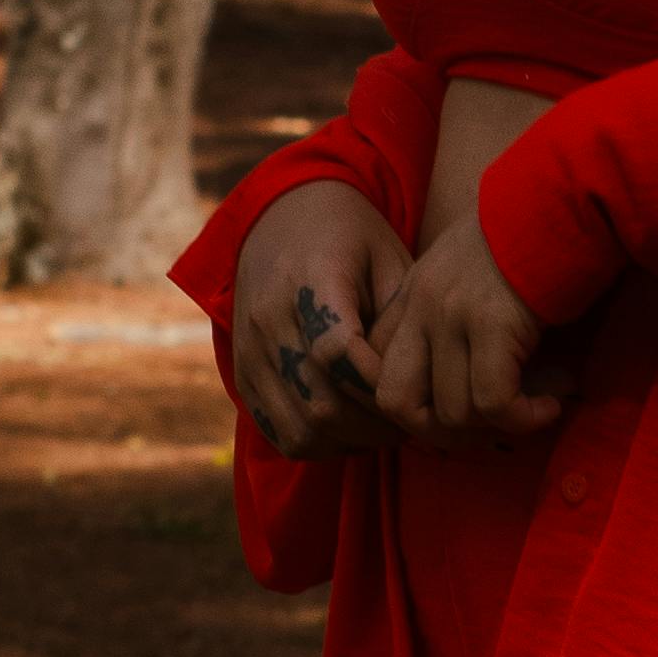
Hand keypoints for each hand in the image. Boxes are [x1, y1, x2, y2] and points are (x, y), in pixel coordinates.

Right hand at [228, 182, 406, 458]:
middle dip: (374, 425)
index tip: (412, 386)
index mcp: (310, 281)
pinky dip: (316, 442)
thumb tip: (416, 383)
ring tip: (378, 427)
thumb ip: (402, 316)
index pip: (338, 354)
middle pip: (322, 404)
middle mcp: (270, 318)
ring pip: (299, 429)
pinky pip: (277, 431)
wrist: (282, 214)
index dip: (380, 384)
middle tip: (408, 420)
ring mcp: (250, 350)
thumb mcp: (389, 255)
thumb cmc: (352, 238)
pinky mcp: (242, 371)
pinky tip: (347, 426)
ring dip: (347, 441)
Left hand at [372, 207, 563, 438]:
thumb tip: (474, 387)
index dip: (414, 408)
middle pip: (397, 403)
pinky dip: (523, 418)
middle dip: (441, 434)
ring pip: (451, 412)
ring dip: (498, 427)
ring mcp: (452, 315)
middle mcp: (422, 305)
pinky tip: (551, 406)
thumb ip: (457, 316)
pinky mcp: (492, 324)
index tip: (460, 412)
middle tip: (489, 430)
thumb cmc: (536, 234)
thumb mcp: (476, 272)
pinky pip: (493, 403)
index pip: (379, 371)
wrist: (570, 195)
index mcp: (413, 293)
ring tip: (536, 410)